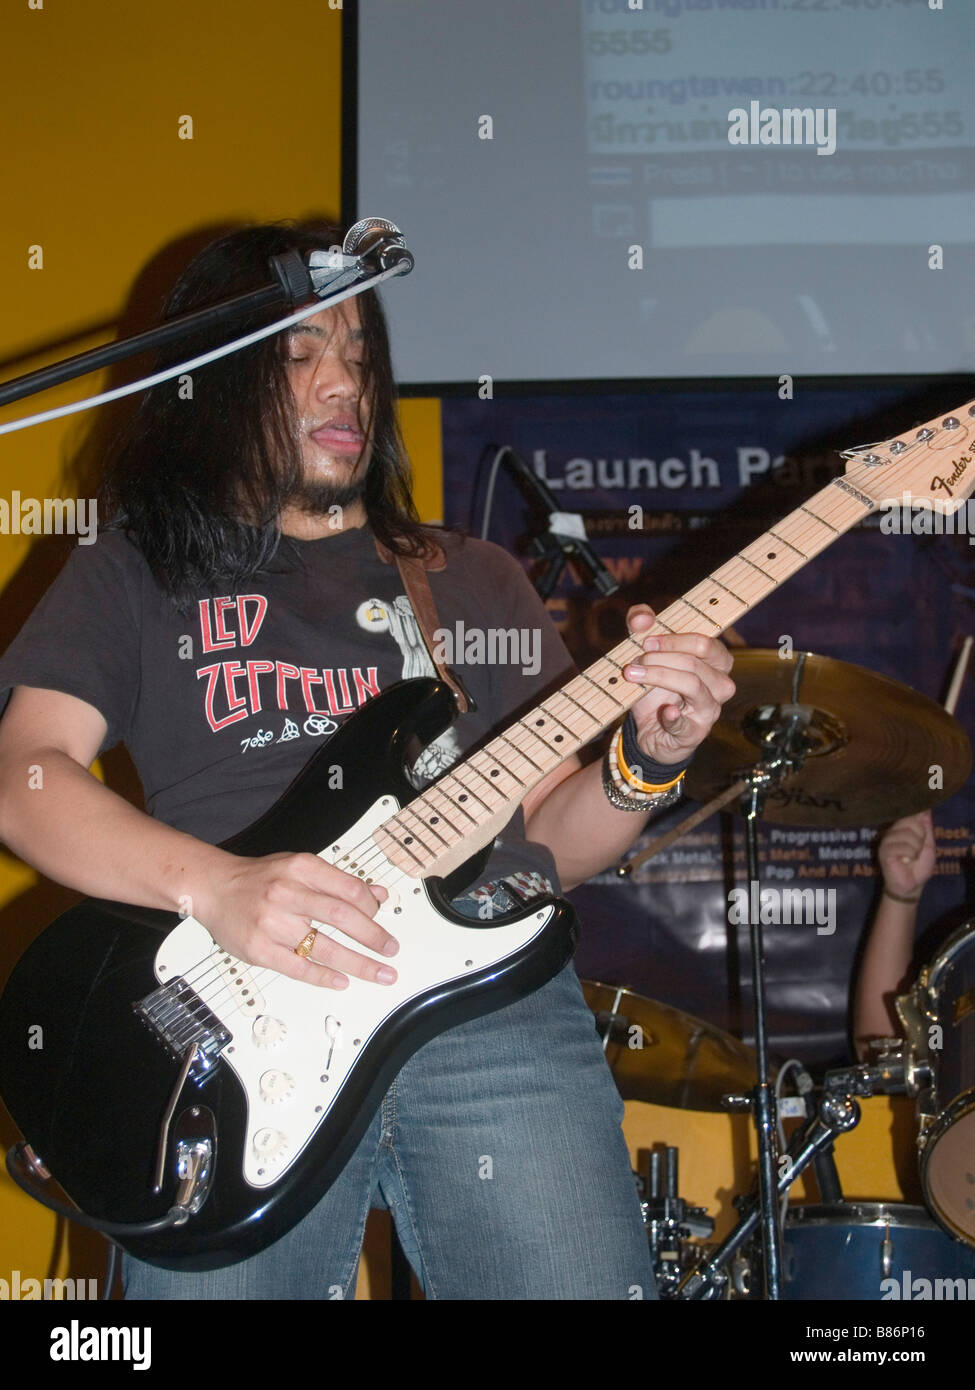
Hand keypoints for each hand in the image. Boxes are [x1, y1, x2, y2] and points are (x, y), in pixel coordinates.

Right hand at [193, 849, 397, 989]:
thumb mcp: (299, 867)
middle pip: (342, 917)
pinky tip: (341, 981)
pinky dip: (323, 977)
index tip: (382, 919)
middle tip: (390, 950)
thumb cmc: (259, 878)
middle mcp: (287, 893)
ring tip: (378, 972)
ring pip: (324, 947)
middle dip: (373, 937)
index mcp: (301, 868)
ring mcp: (272, 923)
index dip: (372, 907)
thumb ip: (338, 881)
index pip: (349, 888)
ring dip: (357, 963)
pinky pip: (298, 967)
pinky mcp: (260, 949)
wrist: (213, 887)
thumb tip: (378, 894)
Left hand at [622, 605, 734, 765]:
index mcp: (715, 662)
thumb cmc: (656, 689)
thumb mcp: (646, 653)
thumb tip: (642, 618)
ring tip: (633, 674)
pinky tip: (665, 710)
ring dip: (659, 676)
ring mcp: (709, 710)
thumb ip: (641, 626)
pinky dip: (674, 717)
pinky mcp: (694, 733)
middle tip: (637, 659)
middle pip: (696, 663)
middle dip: (663, 657)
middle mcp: (720, 685)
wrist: (650, 730)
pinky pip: (686, 723)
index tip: (646, 641)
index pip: (705, 643)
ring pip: (692, 686)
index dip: (674, 640)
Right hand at [878, 810, 935, 900]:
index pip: (911, 814)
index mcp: (903, 829)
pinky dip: (911, 855)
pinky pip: (902, 847)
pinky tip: (906, 861)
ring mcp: (887, 840)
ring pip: (908, 835)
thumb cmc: (919, 866)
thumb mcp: (928, 845)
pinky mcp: (884, 851)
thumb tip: (926, 809)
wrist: (912, 885)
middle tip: (918, 850)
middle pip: (911, 821)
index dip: (920, 820)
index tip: (924, 831)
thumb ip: (926, 828)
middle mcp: (893, 831)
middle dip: (921, 837)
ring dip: (916, 849)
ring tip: (912, 857)